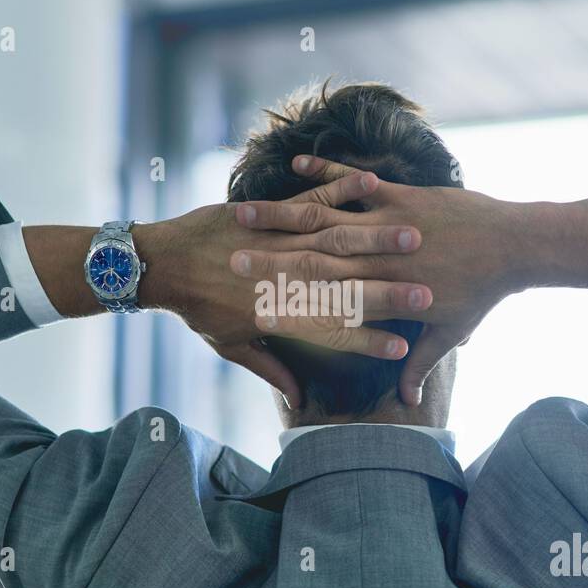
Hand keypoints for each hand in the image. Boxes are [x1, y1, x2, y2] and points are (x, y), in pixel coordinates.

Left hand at [139, 170, 434, 407]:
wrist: (160, 263)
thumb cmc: (196, 308)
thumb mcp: (231, 346)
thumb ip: (270, 371)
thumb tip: (297, 401)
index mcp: (277, 316)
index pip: (331, 333)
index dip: (366, 341)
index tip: (401, 347)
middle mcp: (282, 280)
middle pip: (344, 288)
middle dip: (387, 292)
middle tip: (427, 294)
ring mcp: (277, 243)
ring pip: (335, 241)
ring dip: (377, 238)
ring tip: (414, 238)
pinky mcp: (270, 214)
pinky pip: (312, 199)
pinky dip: (342, 190)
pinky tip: (373, 186)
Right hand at [227, 156, 526, 404]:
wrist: (515, 247)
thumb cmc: (482, 294)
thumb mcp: (451, 334)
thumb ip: (421, 364)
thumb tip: (406, 399)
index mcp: (382, 297)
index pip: (325, 305)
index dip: (284, 304)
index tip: (250, 309)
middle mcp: (375, 261)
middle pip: (311, 261)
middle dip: (266, 259)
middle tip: (228, 259)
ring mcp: (385, 224)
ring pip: (324, 221)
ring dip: (281, 214)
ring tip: (243, 213)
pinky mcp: (397, 196)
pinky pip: (352, 181)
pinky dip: (324, 172)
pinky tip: (293, 163)